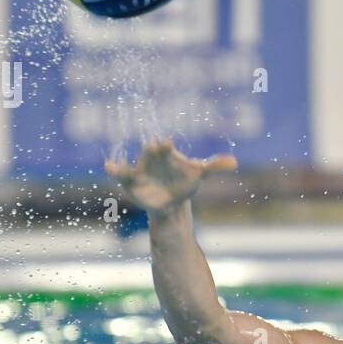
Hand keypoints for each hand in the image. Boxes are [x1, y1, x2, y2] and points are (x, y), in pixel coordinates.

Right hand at [104, 139, 237, 216]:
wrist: (173, 200)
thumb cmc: (185, 181)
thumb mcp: (199, 174)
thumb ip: (215, 166)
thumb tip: (235, 162)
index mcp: (165, 153)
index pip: (164, 147)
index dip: (165, 146)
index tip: (167, 143)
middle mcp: (150, 159)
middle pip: (148, 154)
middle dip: (149, 152)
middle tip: (152, 148)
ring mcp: (139, 171)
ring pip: (129, 168)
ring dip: (121, 168)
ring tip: (111, 167)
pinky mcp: (132, 184)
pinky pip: (120, 177)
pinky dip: (114, 173)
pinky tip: (107, 169)